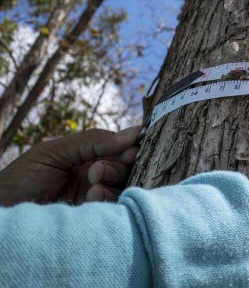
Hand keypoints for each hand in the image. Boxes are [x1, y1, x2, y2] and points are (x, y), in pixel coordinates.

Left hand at [0, 126, 140, 205]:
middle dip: (119, 164)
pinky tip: (91, 198)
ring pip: (126, 184)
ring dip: (113, 181)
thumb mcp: (53, 152)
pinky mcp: (96, 216)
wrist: (2, 214)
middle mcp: (95, 175)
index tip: (133, 145)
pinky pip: (118, 205)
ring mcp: (96, 196)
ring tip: (92, 186)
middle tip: (96, 170)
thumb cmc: (19, 181)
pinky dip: (109, 199)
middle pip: (128, 165)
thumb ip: (92, 141)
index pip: (120, 145)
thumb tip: (133, 133)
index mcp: (86, 156)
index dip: (131, 144)